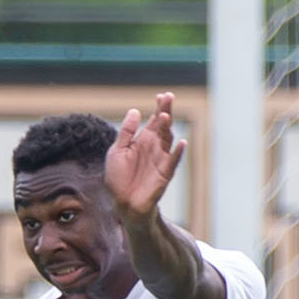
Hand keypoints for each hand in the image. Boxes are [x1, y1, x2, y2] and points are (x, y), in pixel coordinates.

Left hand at [105, 91, 185, 224]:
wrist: (122, 203)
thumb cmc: (119, 178)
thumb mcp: (117, 152)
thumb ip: (126, 133)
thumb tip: (134, 111)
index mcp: (143, 140)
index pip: (154, 120)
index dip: (158, 107)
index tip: (161, 95)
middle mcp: (155, 147)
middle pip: (163, 126)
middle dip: (166, 111)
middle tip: (168, 97)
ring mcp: (161, 159)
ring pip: (168, 140)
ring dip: (167, 128)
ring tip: (165, 116)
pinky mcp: (164, 173)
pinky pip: (173, 161)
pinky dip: (177, 152)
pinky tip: (181, 143)